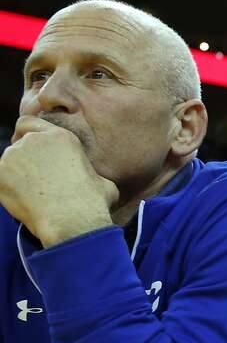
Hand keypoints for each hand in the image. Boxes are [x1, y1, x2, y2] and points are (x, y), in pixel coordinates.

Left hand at [0, 117, 116, 246]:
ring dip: (16, 174)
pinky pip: (0, 178)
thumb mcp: (101, 181)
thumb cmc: (92, 204)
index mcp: (62, 136)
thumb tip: (92, 181)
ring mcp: (14, 154)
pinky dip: (8, 188)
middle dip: (23, 158)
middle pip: (19, 142)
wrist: (72, 220)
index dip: (26, 134)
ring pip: (9, 161)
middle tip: (32, 178)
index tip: (30, 150)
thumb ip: (86, 173)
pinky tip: (24, 201)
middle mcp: (35, 140)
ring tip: (32, 195)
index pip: (29, 122)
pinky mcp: (0, 172)